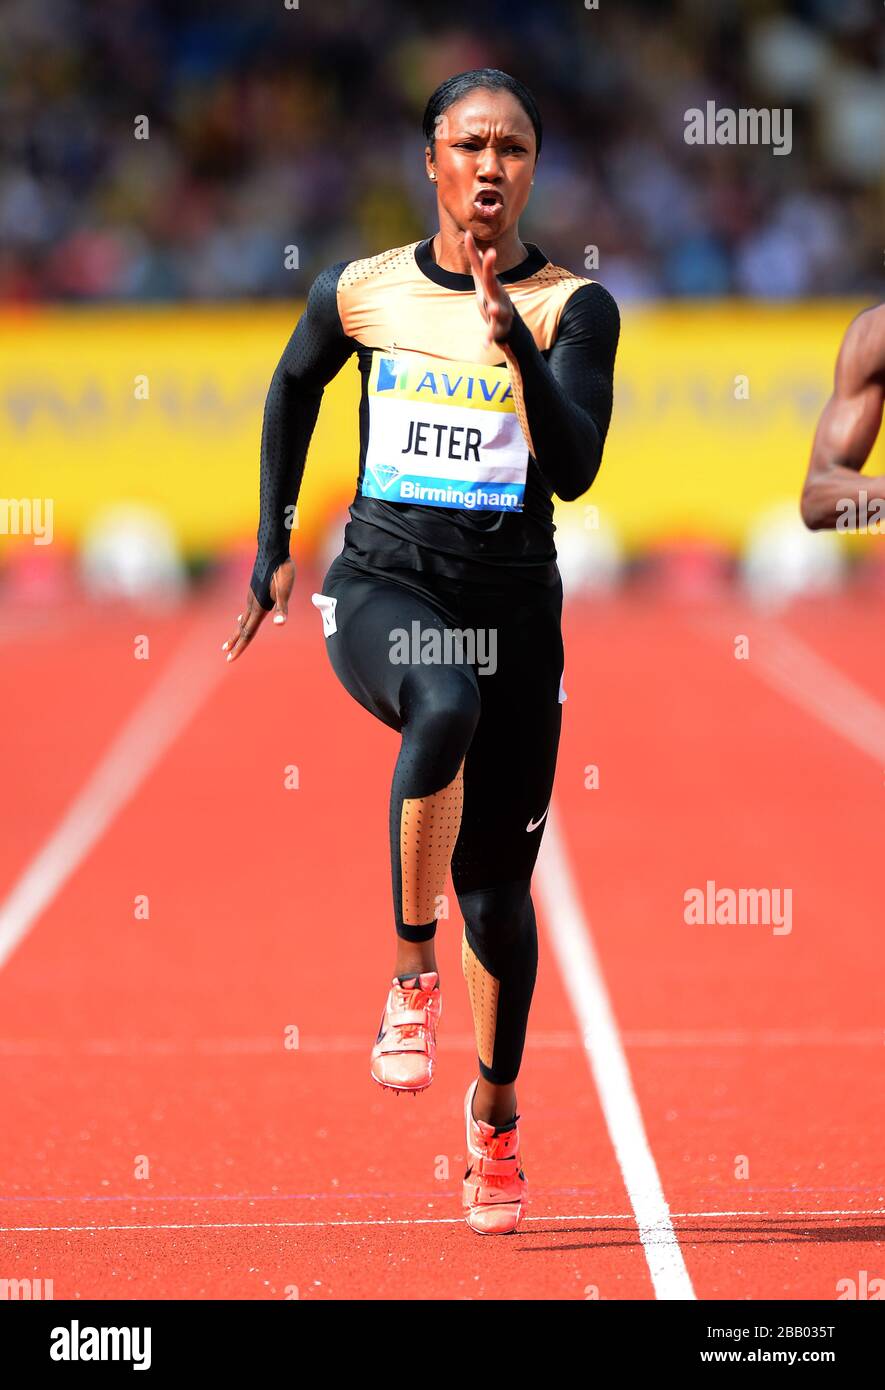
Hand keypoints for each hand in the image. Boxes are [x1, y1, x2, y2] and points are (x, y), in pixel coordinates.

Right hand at [221, 558, 293, 662]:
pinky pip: (246, 610)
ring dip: (237, 632)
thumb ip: (282, 608)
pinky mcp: (254, 590)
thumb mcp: (285, 590)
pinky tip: (242, 618)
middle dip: (235, 643)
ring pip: (243, 619)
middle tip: (226, 655)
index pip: (248, 632)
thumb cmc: (282, 570)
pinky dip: (243, 619)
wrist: (273, 550)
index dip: (240, 646)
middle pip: (242, 628)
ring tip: (230, 641)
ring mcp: (252, 596)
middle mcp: (253, 603)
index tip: (230, 658)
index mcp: (259, 606)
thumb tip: (280, 624)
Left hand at [464, 230, 513, 347]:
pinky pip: (493, 333)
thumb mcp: (484, 284)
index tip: (471, 236)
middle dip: (489, 269)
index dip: (477, 254)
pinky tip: (484, 344)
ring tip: (493, 309)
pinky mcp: (498, 328)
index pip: (482, 267)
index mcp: (491, 285)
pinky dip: (489, 339)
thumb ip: (478, 265)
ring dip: (496, 310)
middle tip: (490, 253)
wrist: (509, 326)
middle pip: (492, 282)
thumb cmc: (494, 301)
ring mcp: (500, 312)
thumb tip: (474, 244)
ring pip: (498, 310)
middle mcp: (497, 295)